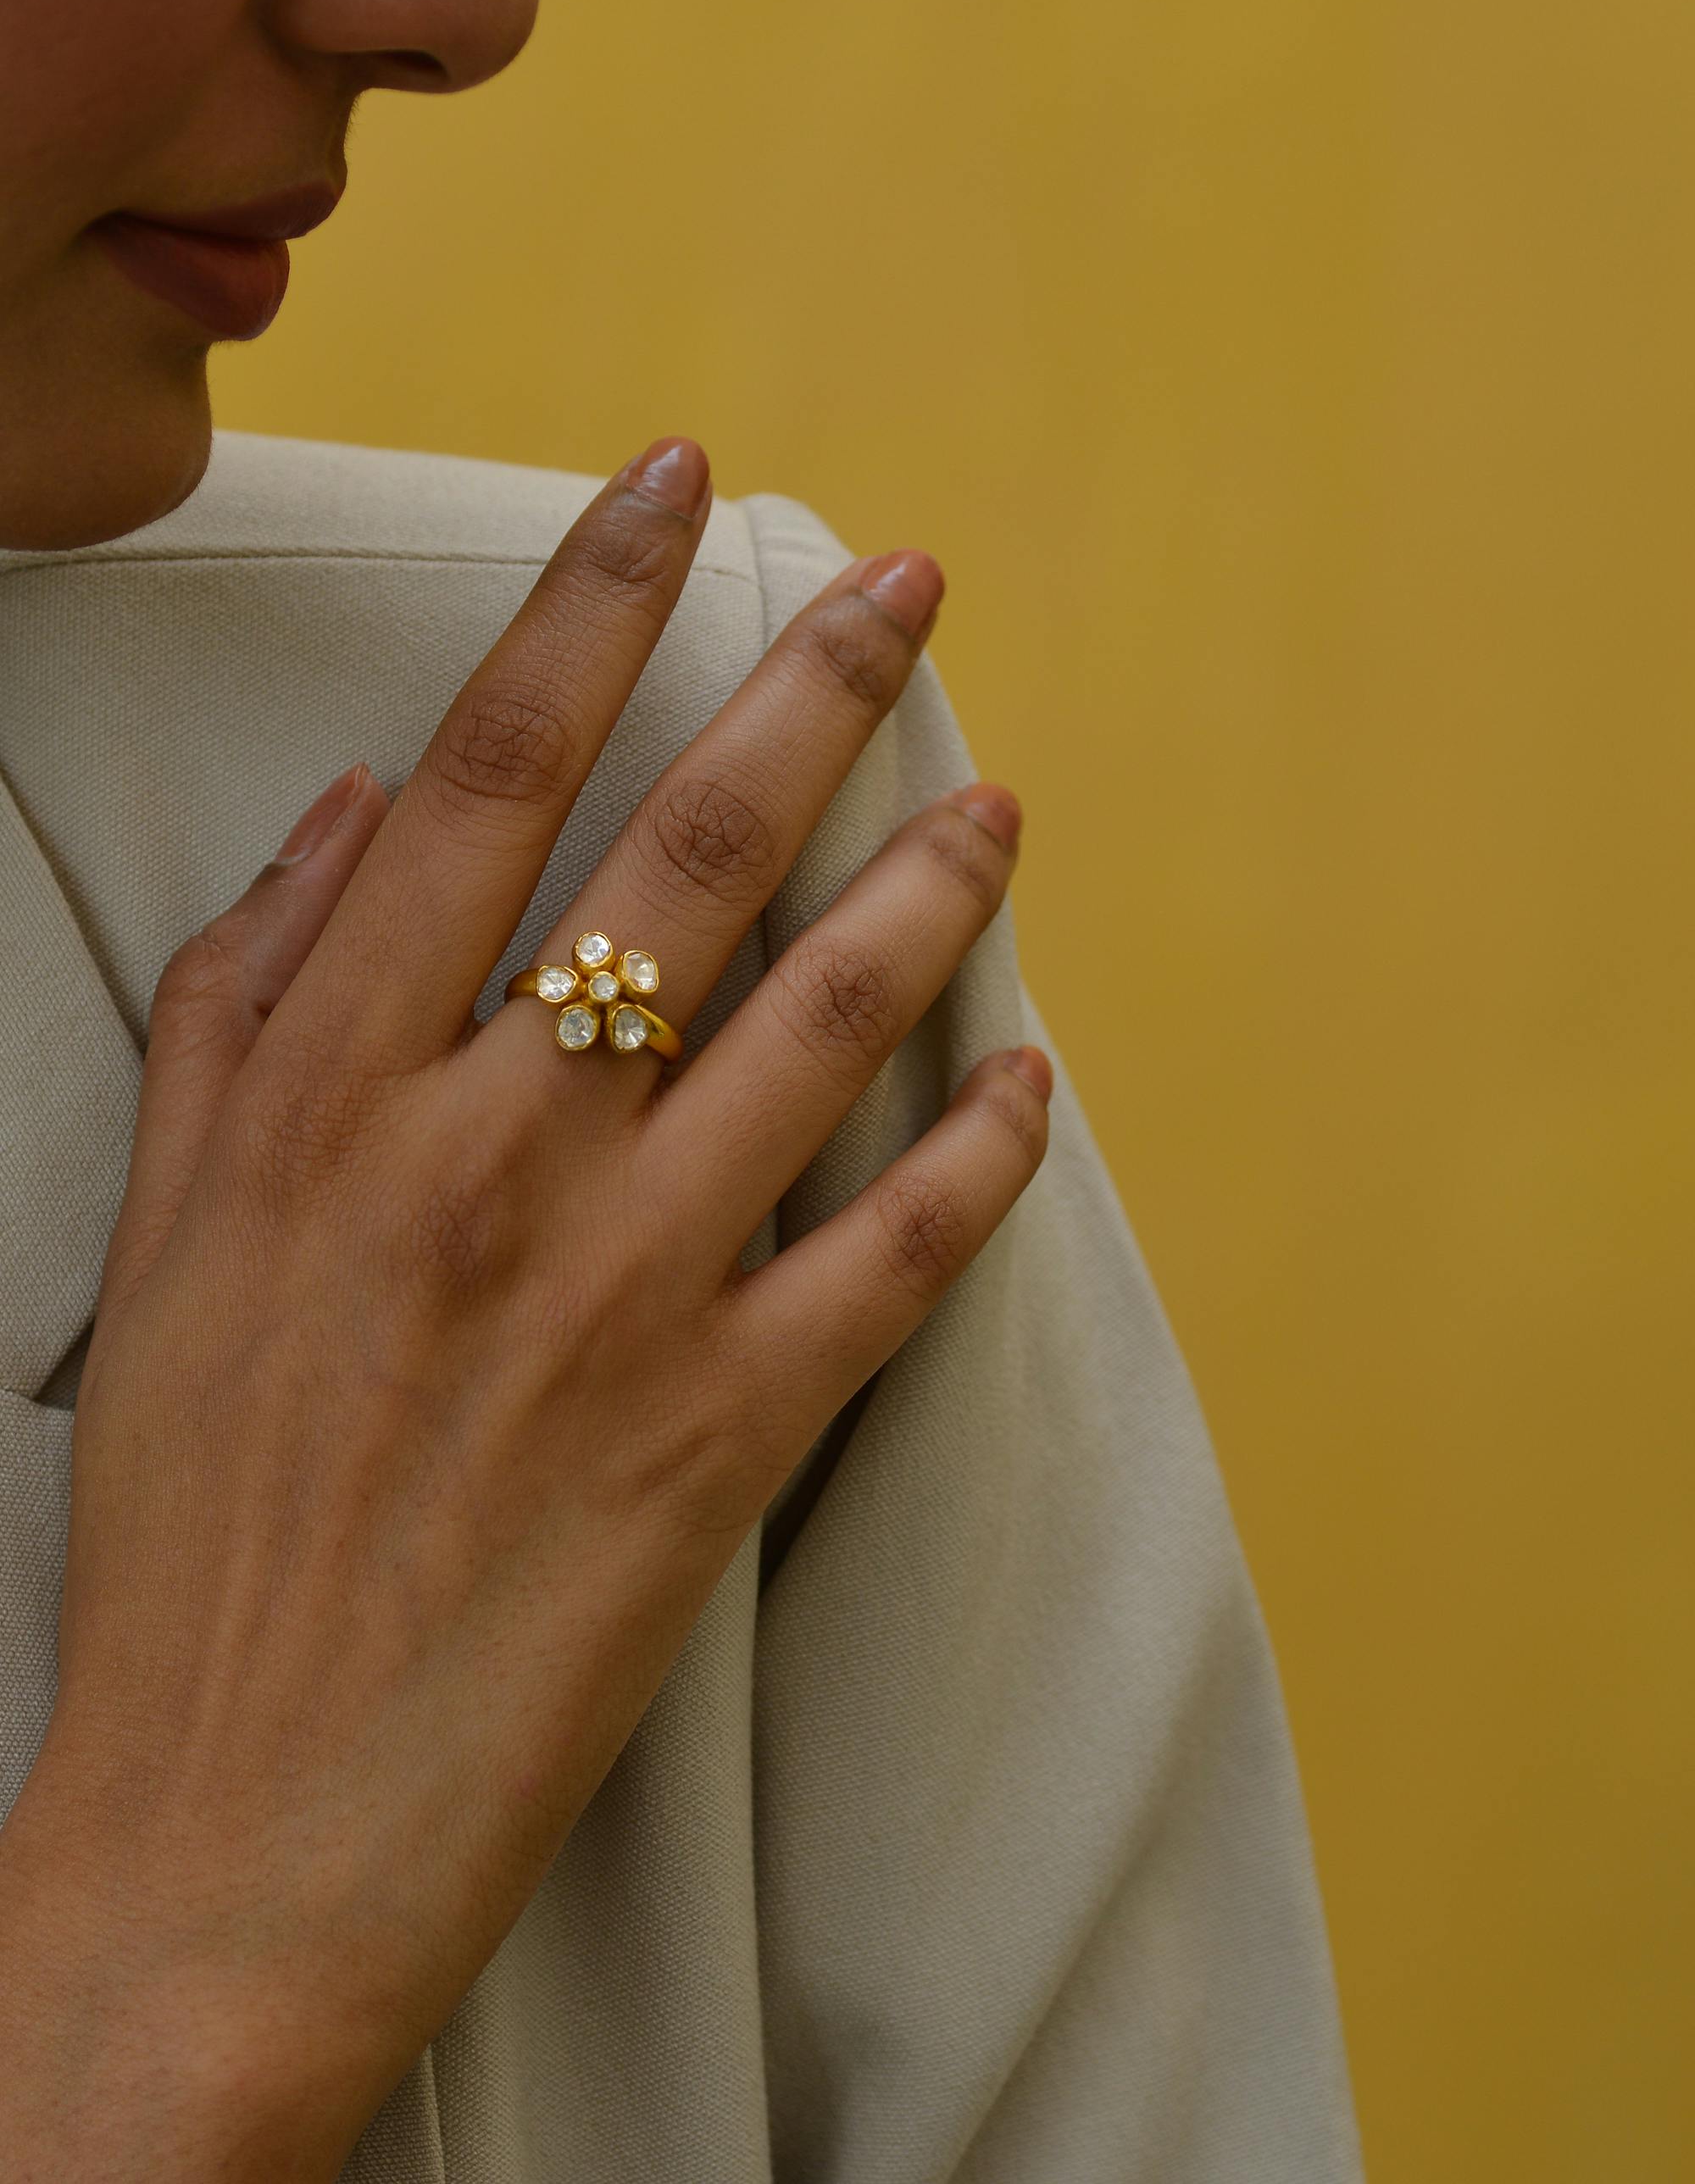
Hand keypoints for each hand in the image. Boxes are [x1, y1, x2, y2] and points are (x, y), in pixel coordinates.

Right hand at [0, 437, 1049, 2180]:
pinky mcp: (714, 1440)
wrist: (219, 1827)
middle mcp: (476, 1154)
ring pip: (817, 1023)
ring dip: (930, 891)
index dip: (586, 605)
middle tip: (915, 579)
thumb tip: (335, 816)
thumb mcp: (159, 1236)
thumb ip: (236, 1008)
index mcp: (325, 1089)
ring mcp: (610, 1294)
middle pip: (675, 856)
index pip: (477, 777)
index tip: (671, 477)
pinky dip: (976, 1160)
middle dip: (810, 686)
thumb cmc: (185, 1519)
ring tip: (1002, 801)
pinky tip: (1033, 1085)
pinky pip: (888, 1259)